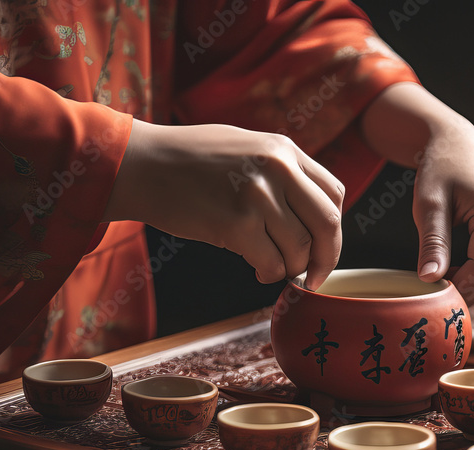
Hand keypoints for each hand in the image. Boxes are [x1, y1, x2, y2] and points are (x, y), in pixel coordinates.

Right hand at [104, 120, 343, 288]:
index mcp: (284, 149)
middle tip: (314, 277)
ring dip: (290, 268)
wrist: (139, 165)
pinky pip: (271, 263)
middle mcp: (277, 167)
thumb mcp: (245, 147)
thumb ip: (281, 172)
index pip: (334, 194)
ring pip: (299, 249)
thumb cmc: (188, 162)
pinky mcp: (235, 223)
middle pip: (327, 224)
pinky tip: (257, 270)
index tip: (323, 248)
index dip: (333, 229)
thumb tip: (311, 215)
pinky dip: (269, 274)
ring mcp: (257, 195)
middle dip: (325, 258)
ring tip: (272, 267)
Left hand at [361, 83, 473, 303]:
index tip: (435, 296)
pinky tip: (455, 269)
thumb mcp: (428, 203)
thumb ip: (432, 243)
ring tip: (443, 280)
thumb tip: (430, 280)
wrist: (458, 140)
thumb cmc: (440, 166)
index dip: (462, 289)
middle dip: (468, 290)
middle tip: (436, 295)